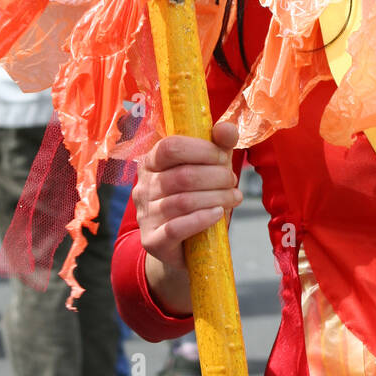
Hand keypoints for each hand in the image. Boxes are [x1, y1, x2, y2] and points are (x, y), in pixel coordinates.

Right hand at [132, 120, 241, 271]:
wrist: (182, 246)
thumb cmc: (197, 199)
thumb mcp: (208, 169)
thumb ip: (218, 146)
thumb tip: (226, 129)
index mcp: (152, 163)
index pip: (170, 147)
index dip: (202, 150)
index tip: (224, 157)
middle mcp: (143, 187)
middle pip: (182, 175)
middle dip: (216, 177)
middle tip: (233, 181)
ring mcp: (145, 215)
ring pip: (183, 201)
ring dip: (216, 198)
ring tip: (233, 198)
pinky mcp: (152, 240)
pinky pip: (175, 228)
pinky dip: (201, 219)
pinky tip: (218, 215)